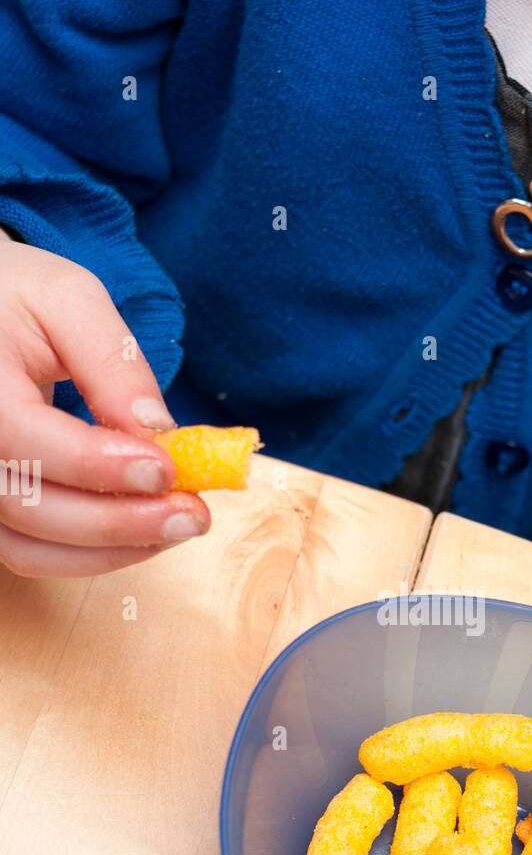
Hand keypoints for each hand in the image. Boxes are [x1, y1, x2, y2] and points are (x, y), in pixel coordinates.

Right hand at [0, 231, 208, 576]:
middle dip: (119, 521)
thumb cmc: (14, 298)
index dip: (94, 464)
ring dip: (113, 550)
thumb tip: (159, 434)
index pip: (19, 437)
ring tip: (178, 526)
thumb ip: (112, 363)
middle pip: (29, 507)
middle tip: (192, 515)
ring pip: (31, 550)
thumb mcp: (66, 300)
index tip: (165, 468)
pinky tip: (145, 533)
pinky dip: (93, 556)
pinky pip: (32, 556)